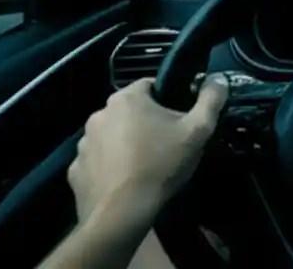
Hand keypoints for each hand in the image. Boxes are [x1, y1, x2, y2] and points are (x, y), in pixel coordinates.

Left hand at [68, 75, 227, 223]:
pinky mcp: (74, 169)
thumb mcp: (198, 131)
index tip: (179, 120)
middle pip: (129, 111)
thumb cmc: (161, 165)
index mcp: (126, 98)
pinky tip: (124, 181)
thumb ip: (211, 100)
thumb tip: (218, 79)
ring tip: (143, 166)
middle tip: (165, 144)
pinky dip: (108, 167)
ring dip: (124, 143)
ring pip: (110, 136)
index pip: (149, 85)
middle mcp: (99, 114)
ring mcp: (83, 143)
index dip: (168, 99)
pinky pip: (96, 161)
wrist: (122, 213)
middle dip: (145, 122)